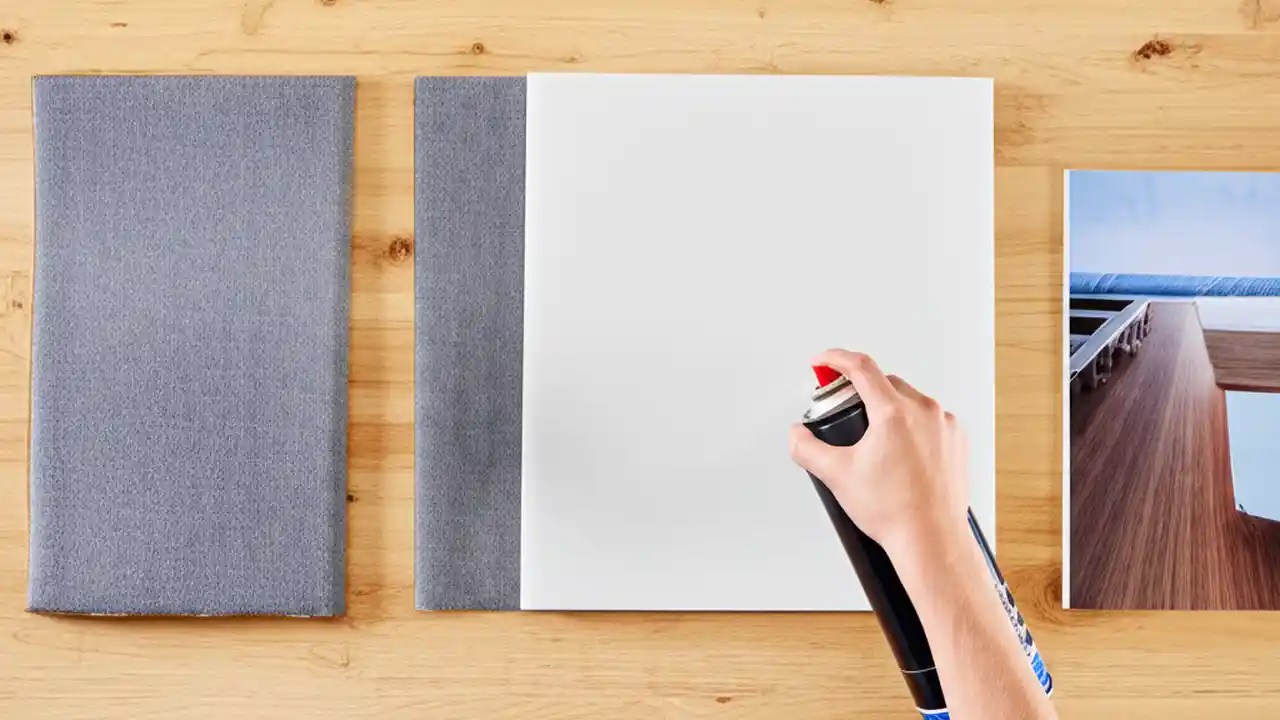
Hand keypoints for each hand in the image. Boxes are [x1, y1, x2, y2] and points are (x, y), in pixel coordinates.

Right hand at [789, 349, 970, 556]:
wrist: (931, 540)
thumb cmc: (894, 512)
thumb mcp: (836, 475)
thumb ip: (806, 447)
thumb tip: (798, 434)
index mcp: (894, 413)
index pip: (861, 367)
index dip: (836, 359)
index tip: (824, 361)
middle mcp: (924, 412)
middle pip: (885, 382)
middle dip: (861, 389)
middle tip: (845, 409)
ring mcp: (945, 425)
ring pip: (909, 399)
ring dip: (889, 407)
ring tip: (875, 439)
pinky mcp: (957, 440)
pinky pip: (930, 418)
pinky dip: (912, 424)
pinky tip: (900, 451)